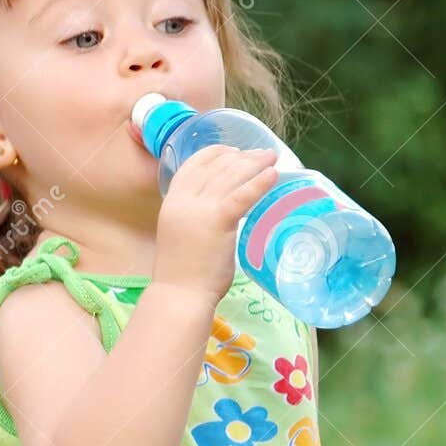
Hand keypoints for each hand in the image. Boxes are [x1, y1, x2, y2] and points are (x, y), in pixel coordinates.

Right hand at [150, 144, 277, 303]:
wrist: (179, 295)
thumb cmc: (184, 272)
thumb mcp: (183, 233)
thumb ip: (196, 216)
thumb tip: (221, 207)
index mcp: (173, 200)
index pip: (194, 164)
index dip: (216, 153)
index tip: (235, 151)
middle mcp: (183, 200)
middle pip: (216, 166)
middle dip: (242, 156)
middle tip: (262, 154)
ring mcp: (199, 210)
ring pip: (230, 176)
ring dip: (254, 163)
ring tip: (272, 158)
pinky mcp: (217, 222)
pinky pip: (241, 196)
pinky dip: (259, 183)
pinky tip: (273, 175)